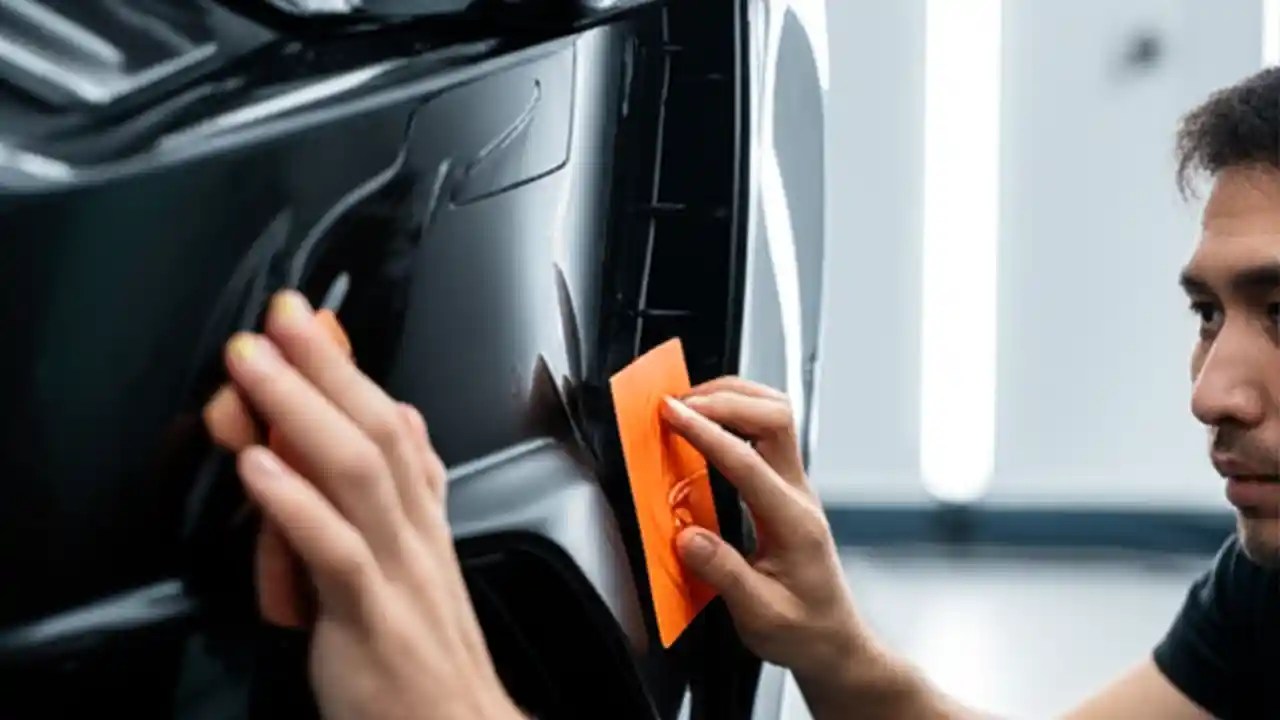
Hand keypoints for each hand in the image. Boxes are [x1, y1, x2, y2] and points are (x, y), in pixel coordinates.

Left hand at [206, 291, 520, 719]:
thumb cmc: (424, 657)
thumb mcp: (411, 567)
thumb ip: (400, 499)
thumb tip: (400, 427)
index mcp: (421, 522)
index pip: (393, 426)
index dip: (349, 369)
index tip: (308, 322)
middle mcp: (414, 536)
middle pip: (378, 431)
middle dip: (325, 366)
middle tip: (277, 316)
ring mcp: (398, 575)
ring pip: (358, 474)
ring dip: (301, 409)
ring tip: (253, 366)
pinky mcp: (371, 623)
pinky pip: (336, 552)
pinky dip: (295, 503)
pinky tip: (260, 467)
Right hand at [660, 378, 868, 685]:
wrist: (834, 641)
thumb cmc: (803, 630)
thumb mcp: (759, 614)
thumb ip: (723, 573)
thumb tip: (687, 536)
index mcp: (792, 522)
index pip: (747, 460)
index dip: (705, 432)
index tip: (672, 415)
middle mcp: (798, 495)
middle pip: (774, 416)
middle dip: (723, 399)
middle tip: (677, 403)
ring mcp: (795, 488)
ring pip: (776, 414)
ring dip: (734, 398)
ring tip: (692, 402)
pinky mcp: (785, 489)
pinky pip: (768, 432)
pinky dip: (737, 414)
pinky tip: (712, 422)